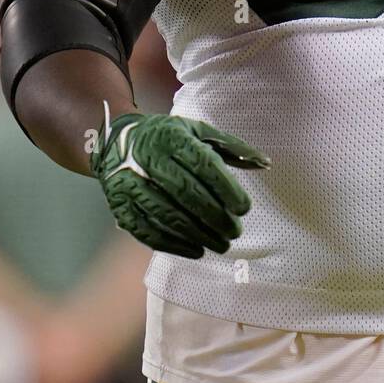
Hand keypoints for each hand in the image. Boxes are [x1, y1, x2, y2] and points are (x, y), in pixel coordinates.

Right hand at [91, 109, 269, 258]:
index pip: (202, 164)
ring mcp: (129, 183)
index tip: (244, 208)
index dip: (225, 188)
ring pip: (166, 214)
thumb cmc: (169, 138)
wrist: (118, 142)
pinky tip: (195, 250)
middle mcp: (148, 158)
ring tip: (220, 245)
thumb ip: (232, 148)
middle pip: (184, 192)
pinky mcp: (119, 205)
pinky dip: (172, 244)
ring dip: (196, 234)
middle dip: (213, 216)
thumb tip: (266, 163)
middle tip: (235, 232)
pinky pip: (146, 230)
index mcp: (172, 137)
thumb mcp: (199, 132)